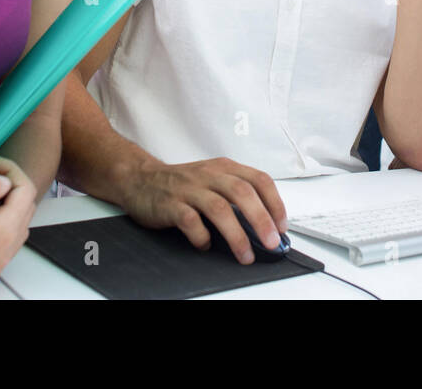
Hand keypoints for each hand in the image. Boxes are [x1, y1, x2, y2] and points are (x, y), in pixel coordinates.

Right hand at [120, 157, 286, 264]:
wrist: (140, 178)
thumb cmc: (181, 183)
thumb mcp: (213, 179)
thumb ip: (236, 194)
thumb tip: (265, 224)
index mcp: (224, 168)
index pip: (259, 180)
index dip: (274, 203)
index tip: (281, 226)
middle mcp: (209, 175)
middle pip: (242, 193)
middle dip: (261, 220)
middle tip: (272, 243)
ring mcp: (189, 189)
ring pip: (219, 208)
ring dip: (237, 234)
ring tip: (245, 255)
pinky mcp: (170, 204)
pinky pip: (190, 221)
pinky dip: (201, 236)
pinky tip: (205, 245)